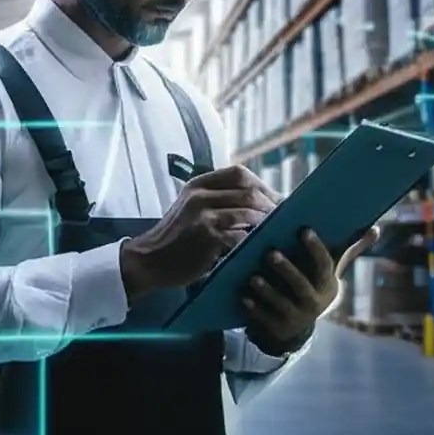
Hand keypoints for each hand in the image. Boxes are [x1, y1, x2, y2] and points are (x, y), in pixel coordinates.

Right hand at [120, 165, 277, 300]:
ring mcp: (203, 214)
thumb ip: (217, 200)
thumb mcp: (191, 209)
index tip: (276, 200)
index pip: (239, 173)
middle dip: (271, 205)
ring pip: (249, 211)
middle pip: (249, 191)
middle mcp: (200, 195)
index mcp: (198, 185)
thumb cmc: (176, 239)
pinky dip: (254, 242)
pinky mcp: (207, 236)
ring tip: (276, 234)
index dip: (262, 185)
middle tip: (285, 219)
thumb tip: (258, 200)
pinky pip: (242, 235)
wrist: (149, 261)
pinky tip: (260, 249)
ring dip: (267, 224)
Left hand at [242, 226, 379, 355]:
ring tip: (253, 276)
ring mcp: (297, 317)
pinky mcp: (279, 327)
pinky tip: (243, 297)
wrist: (300, 323)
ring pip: (282, 304)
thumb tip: (377, 228)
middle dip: (287, 270)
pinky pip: (265, 318)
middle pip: (301, 286)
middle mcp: (315, 302)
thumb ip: (350, 249)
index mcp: (328, 285)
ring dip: (267, 290)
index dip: (316, 248)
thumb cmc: (315, 284)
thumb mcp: (332, 270)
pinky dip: (255, 308)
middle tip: (270, 252)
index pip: (325, 265)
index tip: (303, 229)